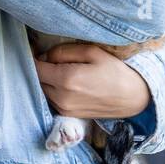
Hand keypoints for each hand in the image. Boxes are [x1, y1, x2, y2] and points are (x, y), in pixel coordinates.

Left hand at [34, 42, 151, 118]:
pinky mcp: (68, 115)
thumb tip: (44, 55)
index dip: (32, 56)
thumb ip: (63, 51)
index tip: (33, 48)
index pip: (36, 68)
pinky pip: (51, 99)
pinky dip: (52, 89)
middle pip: (37, 80)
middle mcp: (62, 97)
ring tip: (58, 68)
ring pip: (43, 90)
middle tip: (47, 56)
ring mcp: (64, 109)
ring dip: (46, 79)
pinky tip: (64, 82)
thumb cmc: (115, 71)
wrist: (133, 98)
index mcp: (67, 79)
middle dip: (40, 67)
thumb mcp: (92, 52)